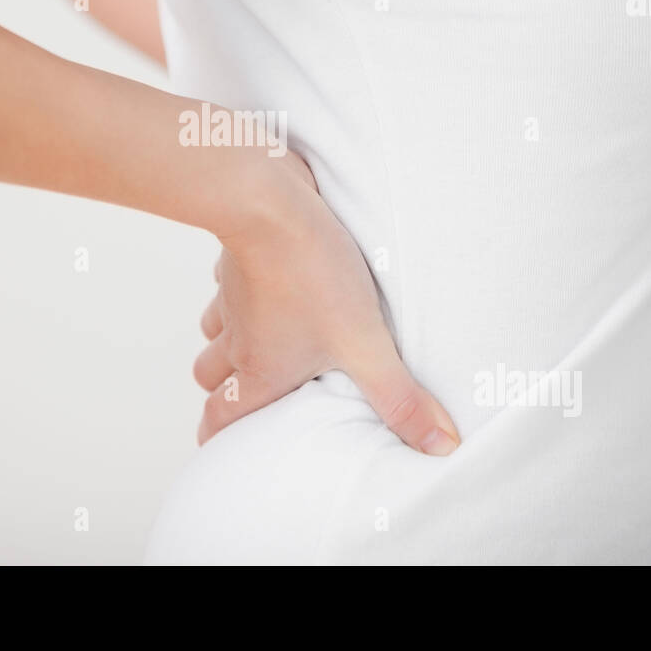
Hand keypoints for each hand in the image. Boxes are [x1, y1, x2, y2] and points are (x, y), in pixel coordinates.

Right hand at [193, 151, 459, 454]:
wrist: (272, 203)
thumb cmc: (313, 274)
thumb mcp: (366, 343)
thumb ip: (400, 397)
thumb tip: (439, 445)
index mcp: (260, 368)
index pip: (221, 417)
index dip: (216, 437)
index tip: (219, 447)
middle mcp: (238, 338)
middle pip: (210, 377)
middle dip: (225, 388)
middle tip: (248, 393)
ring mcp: (232, 297)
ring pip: (214, 330)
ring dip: (230, 339)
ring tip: (261, 340)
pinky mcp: (236, 260)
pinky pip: (227, 283)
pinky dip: (239, 291)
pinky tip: (267, 282)